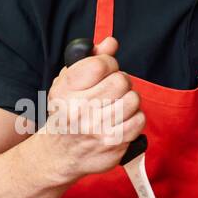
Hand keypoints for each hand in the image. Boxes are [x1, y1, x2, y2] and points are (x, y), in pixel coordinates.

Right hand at [38, 36, 144, 184]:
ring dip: (128, 101)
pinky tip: (120, 121)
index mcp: (67, 90)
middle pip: (121, 81)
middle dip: (120, 83)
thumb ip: (90, 59)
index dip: (108, 64)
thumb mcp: (67, 83)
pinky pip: (139, 121)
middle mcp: (80, 109)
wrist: (58, 155)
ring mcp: (97, 128)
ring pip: (133, 100)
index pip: (101, 64)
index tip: (104, 71)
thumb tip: (111, 42)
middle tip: (111, 91)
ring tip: (115, 107)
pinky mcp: (113, 144)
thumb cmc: (66, 114)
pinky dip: (134, 119)